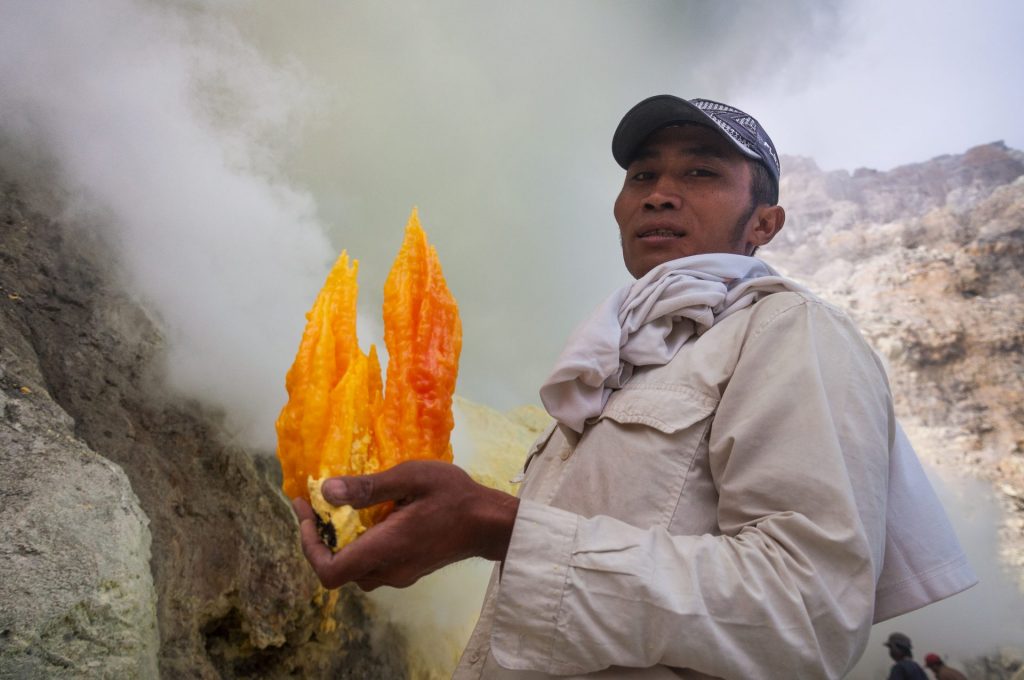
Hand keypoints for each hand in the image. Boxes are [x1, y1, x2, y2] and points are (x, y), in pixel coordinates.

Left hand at [292, 460, 519, 590]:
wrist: (491, 523)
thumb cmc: (455, 496)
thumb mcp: (412, 477)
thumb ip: (369, 487)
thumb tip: (327, 492)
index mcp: (385, 549)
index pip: (329, 572)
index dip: (308, 547)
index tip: (306, 514)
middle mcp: (388, 570)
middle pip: (337, 569)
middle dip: (319, 538)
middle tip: (315, 503)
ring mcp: (399, 574)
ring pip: (354, 568)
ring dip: (340, 542)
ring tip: (338, 507)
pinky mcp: (408, 570)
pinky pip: (372, 563)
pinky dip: (359, 543)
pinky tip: (368, 516)